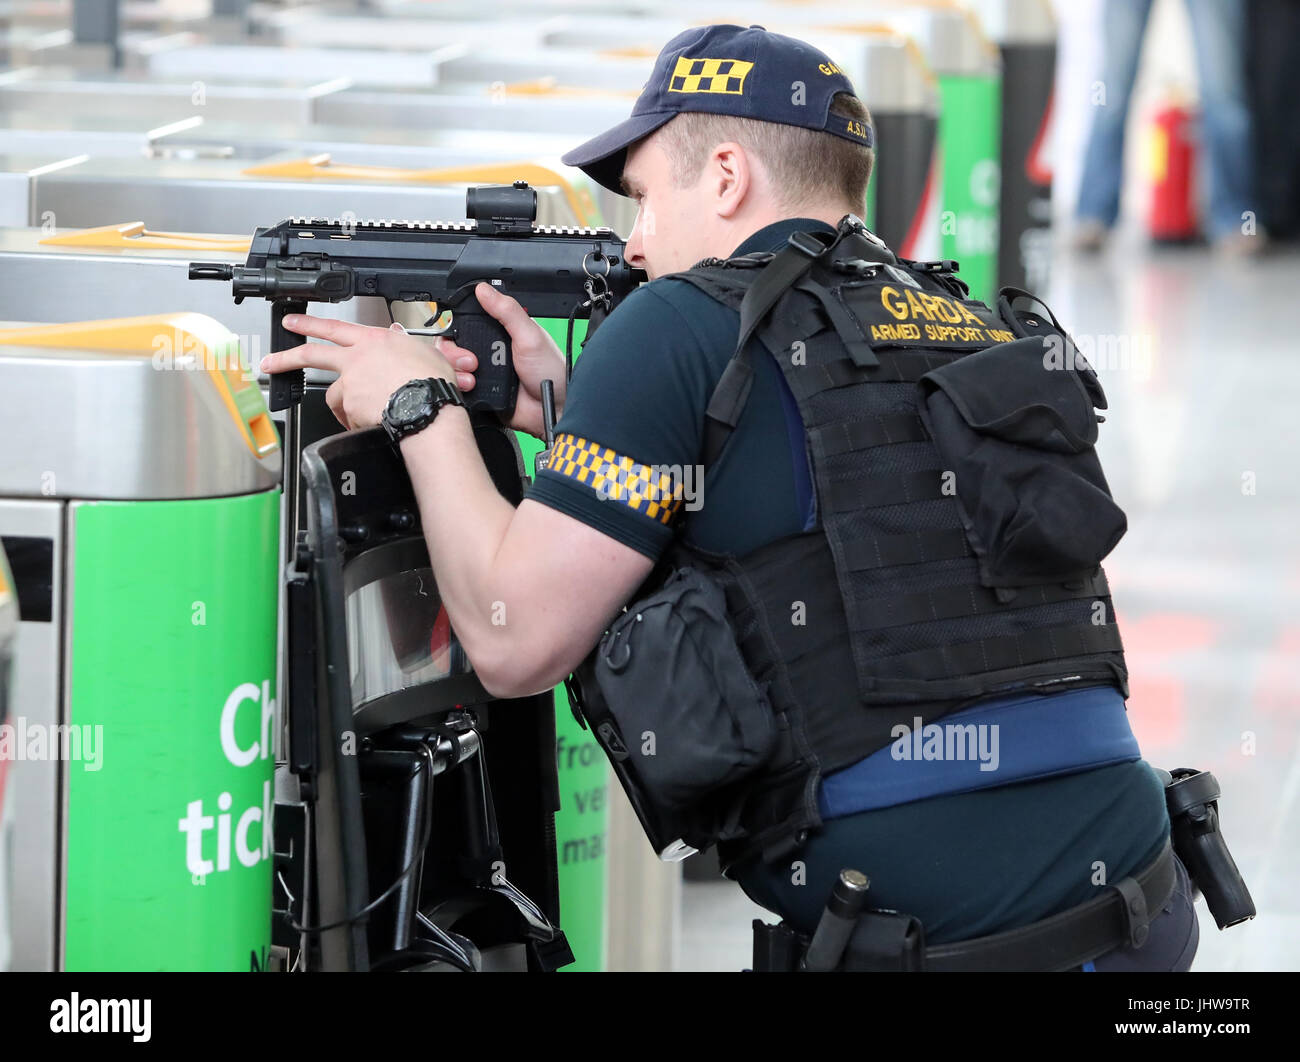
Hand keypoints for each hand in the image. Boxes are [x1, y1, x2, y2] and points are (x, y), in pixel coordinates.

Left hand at [259, 315, 471, 430]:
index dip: (309, 324)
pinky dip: (359, 422)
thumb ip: (413, 348)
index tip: (293, 322)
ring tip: (359, 414)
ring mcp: (350, 385)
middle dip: (286, 357)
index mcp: (372, 341)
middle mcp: (355, 361)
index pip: (333, 328)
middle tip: (270, 361)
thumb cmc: (430, 381)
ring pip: (334, 395)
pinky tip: (375, 423)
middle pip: (311, 355)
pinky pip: (350, 418)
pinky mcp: (350, 409)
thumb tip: (414, 345)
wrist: (427, 406)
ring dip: (342, 406)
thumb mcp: (427, 353)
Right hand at [433, 282, 566, 438]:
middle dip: (453, 353)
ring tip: (473, 377)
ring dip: (455, 371)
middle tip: (471, 361)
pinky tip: (471, 388)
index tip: (457, 333)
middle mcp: (487, 351)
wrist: (552, 407)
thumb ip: (507, 311)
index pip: (465, 323)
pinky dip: (459, 387)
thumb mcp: (530, 335)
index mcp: (498, 332)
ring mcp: (482, 372)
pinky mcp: (479, 393)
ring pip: (451, 367)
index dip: (455, 327)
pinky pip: (458, 388)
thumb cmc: (550, 371)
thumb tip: (484, 289)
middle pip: (452, 346)